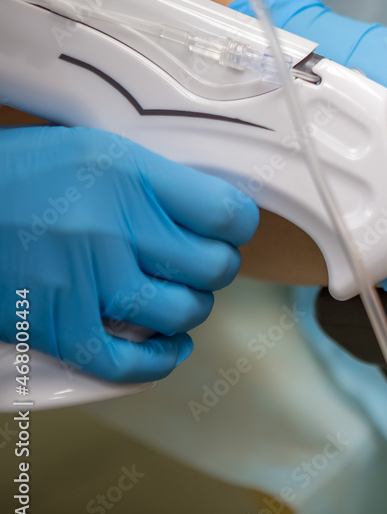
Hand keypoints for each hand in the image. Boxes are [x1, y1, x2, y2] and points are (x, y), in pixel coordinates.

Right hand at [0, 126, 258, 382]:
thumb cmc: (14, 176)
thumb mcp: (92, 151)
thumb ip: (151, 179)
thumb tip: (208, 212)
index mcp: (128, 174)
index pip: (227, 212)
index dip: (238, 226)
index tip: (230, 230)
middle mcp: (114, 226)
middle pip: (212, 266)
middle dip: (214, 268)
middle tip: (196, 263)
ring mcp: (87, 280)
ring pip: (183, 312)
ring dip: (189, 309)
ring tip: (175, 296)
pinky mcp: (58, 325)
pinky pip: (130, 361)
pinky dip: (159, 360)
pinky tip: (167, 346)